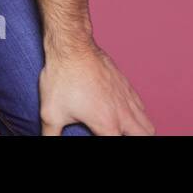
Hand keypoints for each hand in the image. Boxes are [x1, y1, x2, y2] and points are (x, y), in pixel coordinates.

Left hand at [38, 40, 154, 134]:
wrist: (72, 46)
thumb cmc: (62, 78)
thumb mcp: (50, 113)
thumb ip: (50, 135)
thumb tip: (45, 141)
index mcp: (107, 124)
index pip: (122, 144)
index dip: (115, 146)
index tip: (100, 137)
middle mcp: (122, 112)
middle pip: (145, 135)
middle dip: (137, 139)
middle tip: (120, 138)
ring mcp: (126, 97)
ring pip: (147, 122)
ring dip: (140, 130)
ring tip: (127, 133)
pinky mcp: (125, 84)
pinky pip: (141, 106)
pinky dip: (138, 115)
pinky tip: (124, 115)